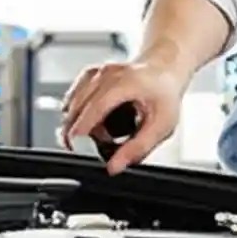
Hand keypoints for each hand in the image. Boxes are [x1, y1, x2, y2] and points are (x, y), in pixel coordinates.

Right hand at [61, 60, 186, 174]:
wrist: (165, 70)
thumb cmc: (164, 96)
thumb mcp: (161, 126)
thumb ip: (138, 148)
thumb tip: (114, 167)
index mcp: (126, 83)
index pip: (95, 108)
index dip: (82, 131)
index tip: (76, 149)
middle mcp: (107, 74)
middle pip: (77, 107)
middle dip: (77, 132)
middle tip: (91, 149)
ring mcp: (96, 73)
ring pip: (71, 104)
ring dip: (76, 124)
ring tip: (99, 135)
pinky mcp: (89, 75)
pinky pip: (72, 99)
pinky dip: (76, 114)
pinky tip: (92, 122)